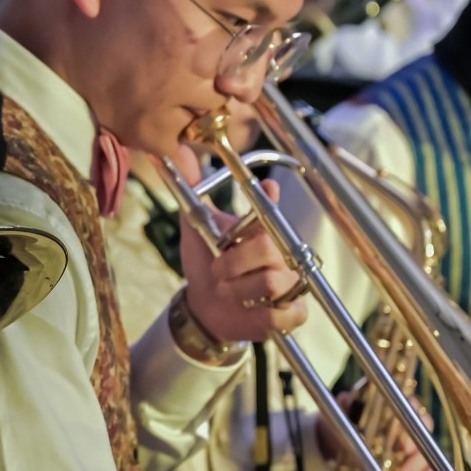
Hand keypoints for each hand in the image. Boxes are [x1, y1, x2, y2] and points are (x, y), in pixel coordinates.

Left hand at [180, 177, 306, 343]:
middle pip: (267, 247)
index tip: (267, 188)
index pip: (270, 211)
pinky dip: (262, 314)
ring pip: (272, 282)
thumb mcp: (196, 230)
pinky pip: (286, 312)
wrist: (205, 305)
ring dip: (240, 291)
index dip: (269, 199)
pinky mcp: (293, 313)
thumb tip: (176, 155)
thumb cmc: (205, 265)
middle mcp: (280, 253)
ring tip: (230, 292)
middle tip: (219, 271)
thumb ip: (191, 197)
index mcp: (261, 231)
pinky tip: (250, 310)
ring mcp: (290, 282)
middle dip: (233, 262)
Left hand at [315, 385, 445, 470]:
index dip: (412, 427)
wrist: (342, 439)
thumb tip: (346, 399)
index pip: (412, 410)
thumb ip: (346, 405)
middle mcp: (412, 423)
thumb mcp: (344, 413)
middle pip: (425, 436)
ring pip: (434, 454)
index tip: (403, 447)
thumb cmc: (348, 421)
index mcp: (397, 406)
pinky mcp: (422, 463)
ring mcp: (419, 444)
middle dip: (418, 458)